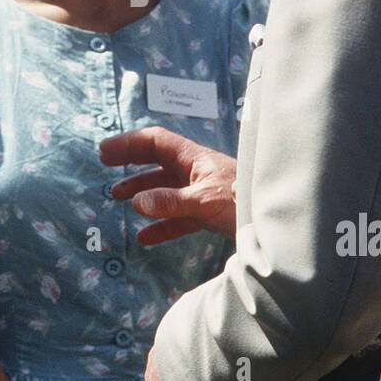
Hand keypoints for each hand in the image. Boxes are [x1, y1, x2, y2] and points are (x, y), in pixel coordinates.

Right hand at [98, 127, 237, 244]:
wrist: (275, 222)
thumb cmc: (243, 201)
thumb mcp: (205, 201)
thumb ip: (170, 202)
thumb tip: (136, 201)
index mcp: (193, 158)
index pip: (155, 142)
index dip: (128, 144)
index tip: (104, 152)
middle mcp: (195, 171)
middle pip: (156, 162)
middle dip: (130, 163)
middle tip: (104, 166)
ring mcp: (201, 192)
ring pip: (164, 190)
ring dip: (141, 193)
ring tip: (116, 198)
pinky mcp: (207, 213)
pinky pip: (177, 217)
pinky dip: (160, 226)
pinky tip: (145, 238)